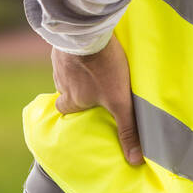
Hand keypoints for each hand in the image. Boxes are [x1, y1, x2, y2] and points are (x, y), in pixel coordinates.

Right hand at [52, 34, 143, 164]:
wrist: (88, 32)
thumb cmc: (103, 69)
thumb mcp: (120, 102)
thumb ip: (127, 129)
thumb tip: (133, 160)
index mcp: (70, 98)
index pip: (65, 109)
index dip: (74, 108)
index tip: (83, 107)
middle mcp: (60, 81)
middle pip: (65, 88)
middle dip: (75, 87)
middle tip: (91, 83)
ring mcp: (59, 59)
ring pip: (66, 69)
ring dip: (78, 67)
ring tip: (95, 64)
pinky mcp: (64, 41)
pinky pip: (68, 49)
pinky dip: (78, 50)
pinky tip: (90, 46)